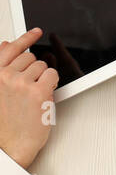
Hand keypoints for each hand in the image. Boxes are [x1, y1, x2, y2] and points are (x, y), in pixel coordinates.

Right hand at [0, 29, 57, 167]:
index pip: (8, 48)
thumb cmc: (7, 120)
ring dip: (43, 78)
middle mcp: (5, 76)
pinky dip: (52, 83)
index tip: (36, 31)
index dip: (25, 38)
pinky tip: (45, 95)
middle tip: (31, 87)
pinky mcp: (38, 91)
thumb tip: (7, 44)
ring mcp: (21, 82)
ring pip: (43, 66)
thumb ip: (3, 67)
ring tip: (35, 95)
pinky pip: (52, 75)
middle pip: (30, 58)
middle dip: (35, 70)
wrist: (12, 143)